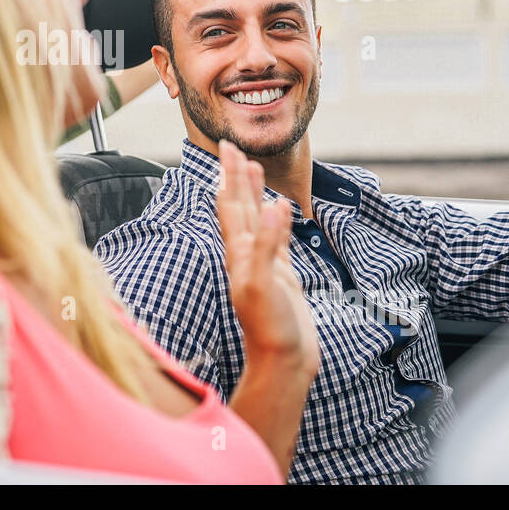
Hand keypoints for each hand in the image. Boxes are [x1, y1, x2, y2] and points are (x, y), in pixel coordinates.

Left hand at [216, 140, 319, 374]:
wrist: (283, 362)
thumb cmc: (270, 329)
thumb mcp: (265, 284)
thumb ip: (267, 245)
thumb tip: (273, 206)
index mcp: (239, 252)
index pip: (231, 204)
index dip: (229, 175)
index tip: (225, 147)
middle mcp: (246, 254)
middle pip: (238, 205)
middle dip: (235, 176)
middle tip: (232, 147)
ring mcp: (263, 263)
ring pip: (255, 218)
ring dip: (252, 193)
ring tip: (251, 169)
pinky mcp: (280, 274)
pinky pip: (275, 237)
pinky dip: (275, 218)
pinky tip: (277, 208)